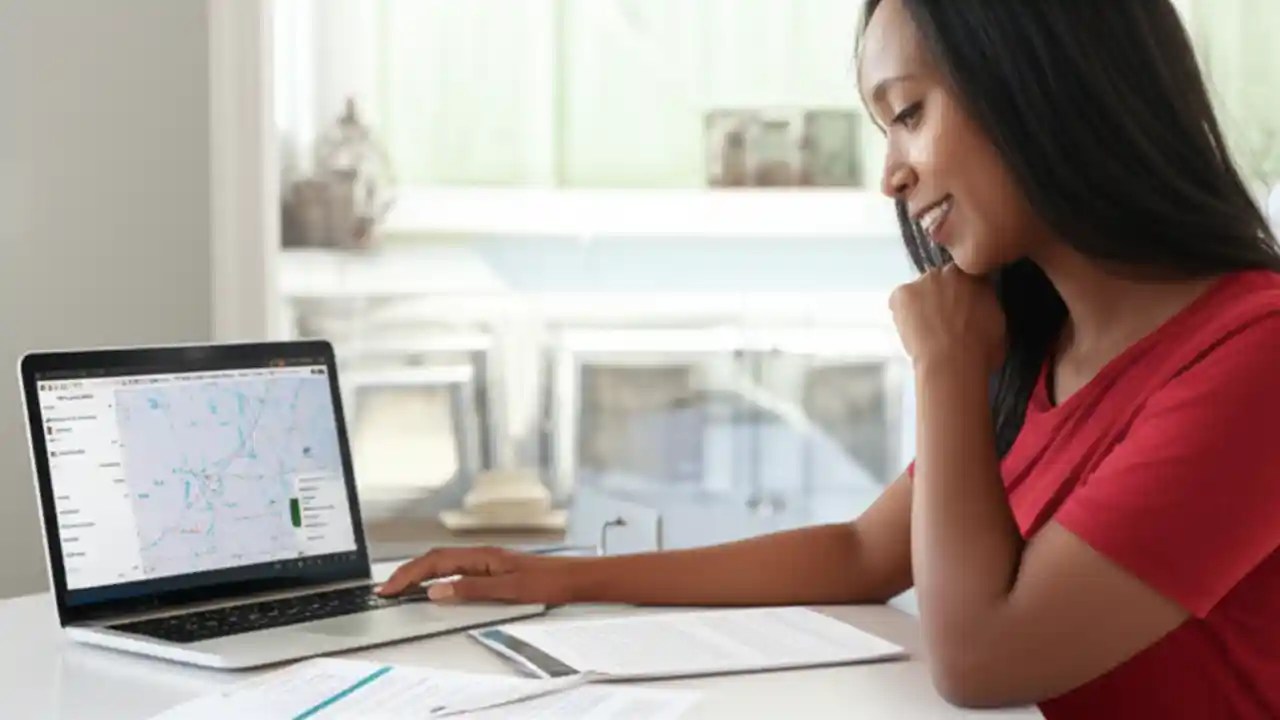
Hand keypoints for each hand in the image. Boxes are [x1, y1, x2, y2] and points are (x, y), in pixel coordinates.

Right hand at [377, 547, 578, 603]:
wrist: (573, 578)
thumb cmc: (548, 581)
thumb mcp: (508, 590)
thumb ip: (471, 589)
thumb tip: (436, 590)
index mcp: (481, 556)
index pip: (435, 562)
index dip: (409, 574)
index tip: (389, 588)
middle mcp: (481, 554)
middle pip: (434, 559)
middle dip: (407, 572)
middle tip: (386, 590)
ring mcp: (486, 560)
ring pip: (443, 562)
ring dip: (420, 572)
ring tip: (401, 587)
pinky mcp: (492, 568)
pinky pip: (455, 568)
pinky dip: (436, 574)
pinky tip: (433, 585)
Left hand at [889, 264, 1005, 372]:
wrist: (954, 362)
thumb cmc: (980, 352)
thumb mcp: (997, 325)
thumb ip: (985, 308)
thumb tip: (977, 312)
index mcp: (978, 278)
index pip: (966, 279)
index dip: (960, 297)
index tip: (957, 313)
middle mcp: (951, 272)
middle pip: (941, 282)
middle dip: (939, 298)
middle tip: (939, 323)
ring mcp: (925, 280)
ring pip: (919, 291)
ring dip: (920, 306)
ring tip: (925, 332)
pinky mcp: (903, 292)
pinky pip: (898, 301)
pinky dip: (901, 315)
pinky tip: (911, 332)